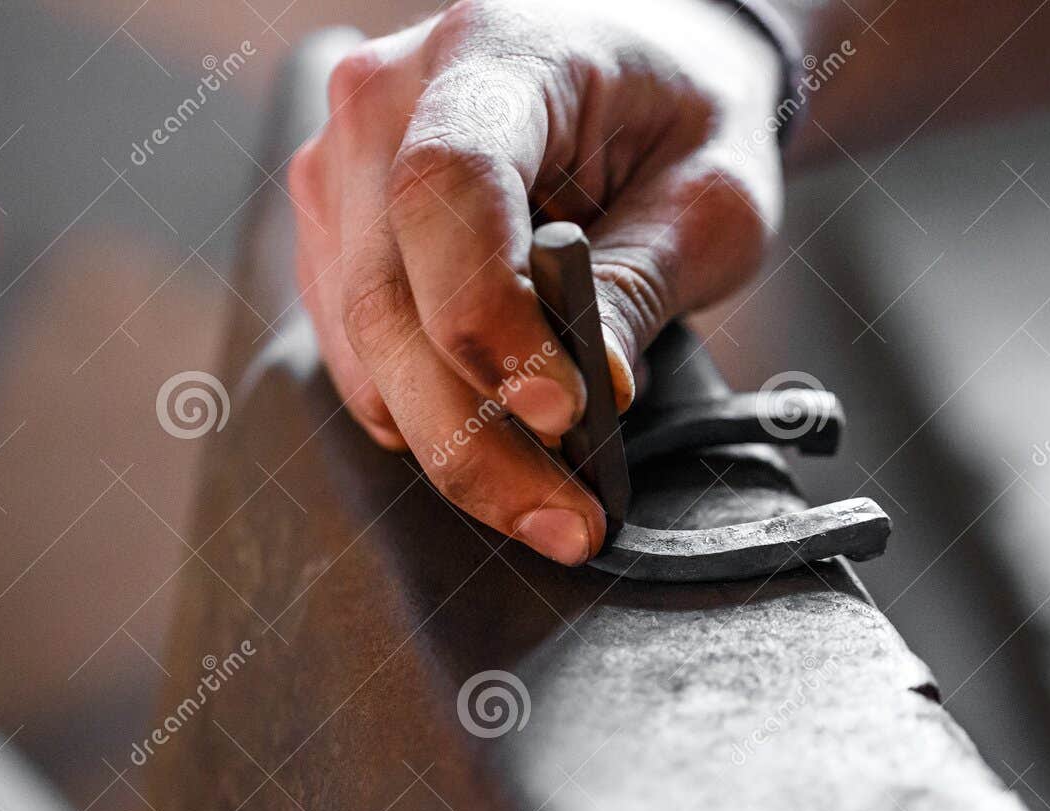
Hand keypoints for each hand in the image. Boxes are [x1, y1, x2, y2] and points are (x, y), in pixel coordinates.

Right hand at [288, 0, 783, 563]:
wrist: (644, 70)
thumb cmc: (682, 115)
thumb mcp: (713, 191)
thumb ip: (642, 280)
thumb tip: (589, 392)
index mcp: (492, 51)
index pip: (447, 189)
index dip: (489, 318)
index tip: (565, 413)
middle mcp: (386, 101)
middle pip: (388, 298)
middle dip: (474, 437)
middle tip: (565, 520)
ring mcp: (342, 169)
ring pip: (362, 346)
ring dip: (452, 446)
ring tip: (551, 505)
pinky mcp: (336, 235)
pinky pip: (358, 354)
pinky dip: (425, 419)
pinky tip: (500, 450)